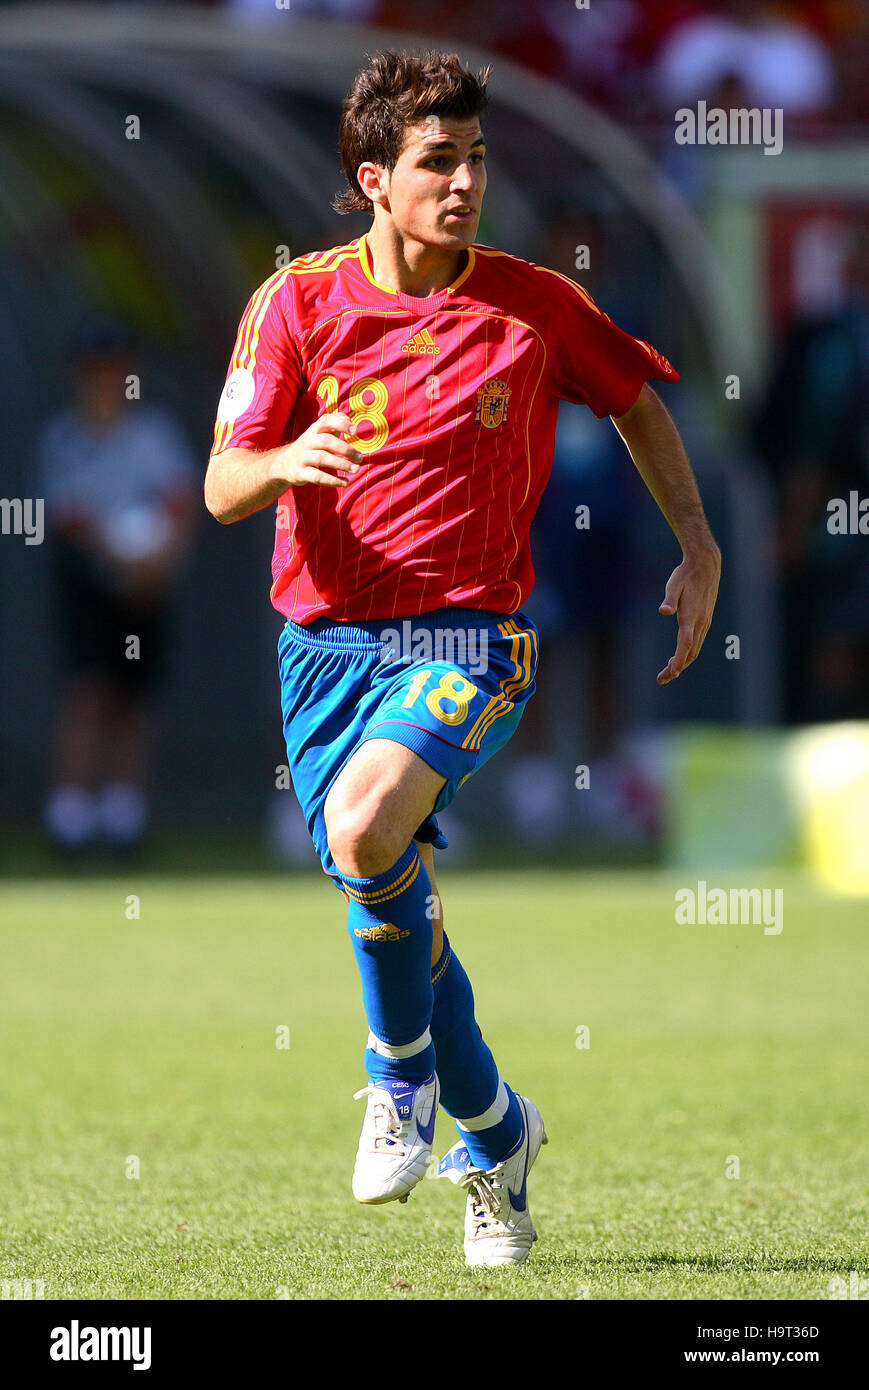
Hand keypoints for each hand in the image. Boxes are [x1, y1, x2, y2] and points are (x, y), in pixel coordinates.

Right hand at [280, 412, 362, 488]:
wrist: (285, 463)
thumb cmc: (311, 446)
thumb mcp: (320, 433)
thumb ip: (335, 423)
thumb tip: (350, 420)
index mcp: (314, 430)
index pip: (326, 421)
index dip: (340, 424)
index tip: (355, 431)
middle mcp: (307, 441)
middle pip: (326, 441)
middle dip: (345, 449)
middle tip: (360, 457)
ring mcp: (302, 457)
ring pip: (322, 458)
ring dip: (341, 464)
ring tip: (356, 469)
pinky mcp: (300, 473)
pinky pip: (317, 477)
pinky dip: (332, 480)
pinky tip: (345, 482)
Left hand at [657, 543, 720, 684]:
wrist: (706, 565)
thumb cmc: (686, 574)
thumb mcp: (674, 583)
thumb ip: (669, 598)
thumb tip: (664, 610)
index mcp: (692, 616)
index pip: (686, 642)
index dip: (679, 659)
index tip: (672, 672)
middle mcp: (701, 622)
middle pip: (690, 651)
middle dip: (676, 667)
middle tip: (661, 679)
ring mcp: (704, 622)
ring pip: (694, 649)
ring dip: (682, 662)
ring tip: (667, 673)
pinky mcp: (704, 620)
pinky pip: (696, 642)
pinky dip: (687, 653)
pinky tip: (678, 656)